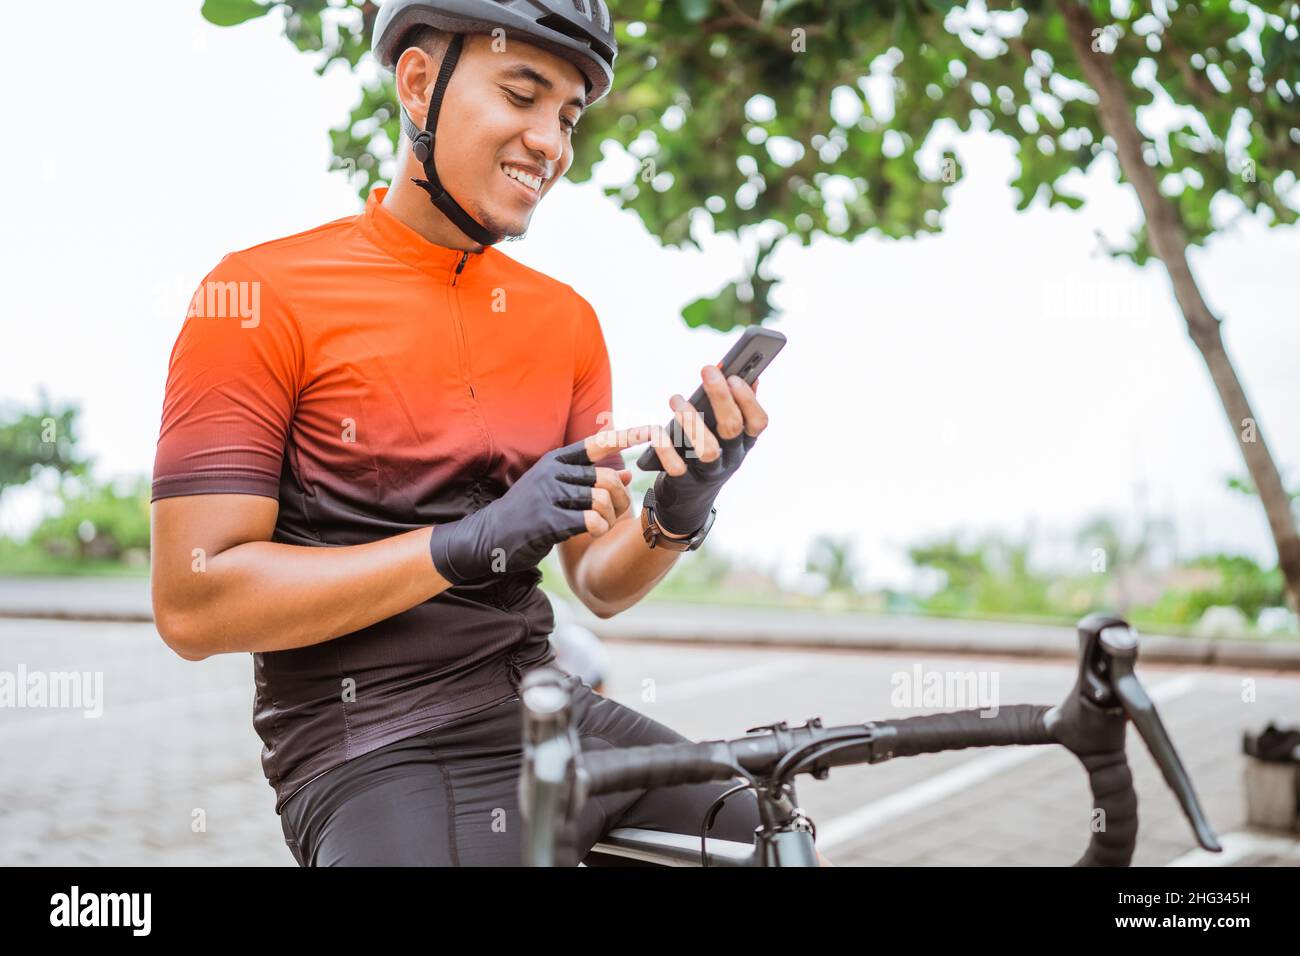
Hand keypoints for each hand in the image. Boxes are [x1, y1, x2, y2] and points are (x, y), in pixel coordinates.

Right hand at [429, 427, 648, 584]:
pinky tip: (591, 533)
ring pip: (600, 499)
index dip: (628, 436)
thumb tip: (629, 473)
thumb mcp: (557, 490)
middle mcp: (553, 472)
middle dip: (620, 499)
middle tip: (617, 515)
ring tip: (601, 526)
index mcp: (557, 460)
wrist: (490, 536)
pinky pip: (590, 520)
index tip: (654, 431)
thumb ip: (591, 481)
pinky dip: (598, 528)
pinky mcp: (547, 519)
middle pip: (606, 478)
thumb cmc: (529, 513)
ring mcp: (548, 494)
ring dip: (608, 518)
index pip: (599, 443)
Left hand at [645, 365, 768, 534]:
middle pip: (732, 428)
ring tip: (676, 399)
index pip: (758, 422)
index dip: (748, 400)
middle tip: (707, 370)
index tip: (734, 376)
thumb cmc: (708, 455)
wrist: (689, 502)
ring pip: (707, 449)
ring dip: (691, 421)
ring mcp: (709, 473)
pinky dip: (666, 449)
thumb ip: (737, 407)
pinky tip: (657, 431)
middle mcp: (731, 459)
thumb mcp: (726, 435)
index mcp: (744, 443)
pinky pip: (677, 468)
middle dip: (720, 397)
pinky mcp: (685, 484)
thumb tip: (752, 376)